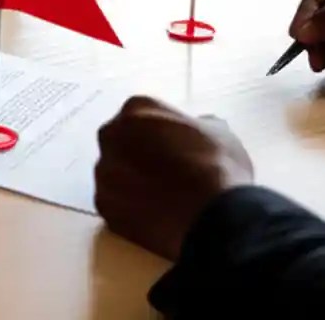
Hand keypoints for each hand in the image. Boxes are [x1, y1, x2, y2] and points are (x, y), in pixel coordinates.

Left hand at [95, 96, 252, 260]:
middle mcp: (111, 134)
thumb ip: (200, 125)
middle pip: (121, 142)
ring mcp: (103, 171)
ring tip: (161, 198)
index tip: (175, 148)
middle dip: (138, 155)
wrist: (210, 217)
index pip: (142, 115)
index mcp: (137, 108)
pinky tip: (154, 216)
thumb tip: (201, 125)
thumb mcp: (221, 134)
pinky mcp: (103, 204)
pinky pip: (115, 203)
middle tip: (165, 173)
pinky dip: (130, 209)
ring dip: (131, 183)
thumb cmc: (217, 166)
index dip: (160, 134)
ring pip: (115, 174)